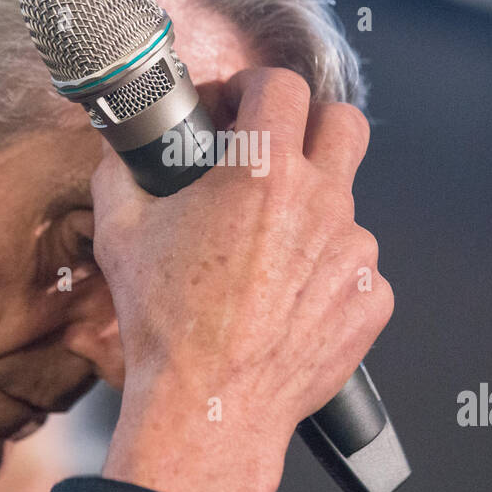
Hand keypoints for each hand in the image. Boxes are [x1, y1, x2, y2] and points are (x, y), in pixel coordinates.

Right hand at [92, 67, 394, 491]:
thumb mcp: (120, 231)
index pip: (281, 85)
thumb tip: (124, 143)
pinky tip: (286, 298)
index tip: (235, 107)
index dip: (252, 87)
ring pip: (345, 203)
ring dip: (311, 210)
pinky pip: (355, 266)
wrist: (207, 407)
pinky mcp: (371, 299)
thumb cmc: (165, 325)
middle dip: (311, 123)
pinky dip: (325, 271)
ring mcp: (354, 252)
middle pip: (344, 123)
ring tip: (267, 251)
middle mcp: (321, 202)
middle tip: (276, 148)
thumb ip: (122, 167)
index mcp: (264, 171)